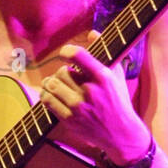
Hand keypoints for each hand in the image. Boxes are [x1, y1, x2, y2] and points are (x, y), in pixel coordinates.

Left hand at [38, 31, 150, 165]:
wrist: (121, 134)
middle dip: (61, 72)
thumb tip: (91, 33)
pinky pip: (48, 101)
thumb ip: (103, 52)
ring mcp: (79, 107)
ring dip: (51, 83)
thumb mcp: (116, 74)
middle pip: (61, 72)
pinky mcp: (70, 120)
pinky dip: (46, 95)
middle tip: (66, 76)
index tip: (65, 53)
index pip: (79, 56)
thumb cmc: (118, 100)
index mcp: (103, 77)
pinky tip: (51, 95)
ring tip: (56, 84)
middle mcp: (90, 91)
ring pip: (51, 86)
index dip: (68, 51)